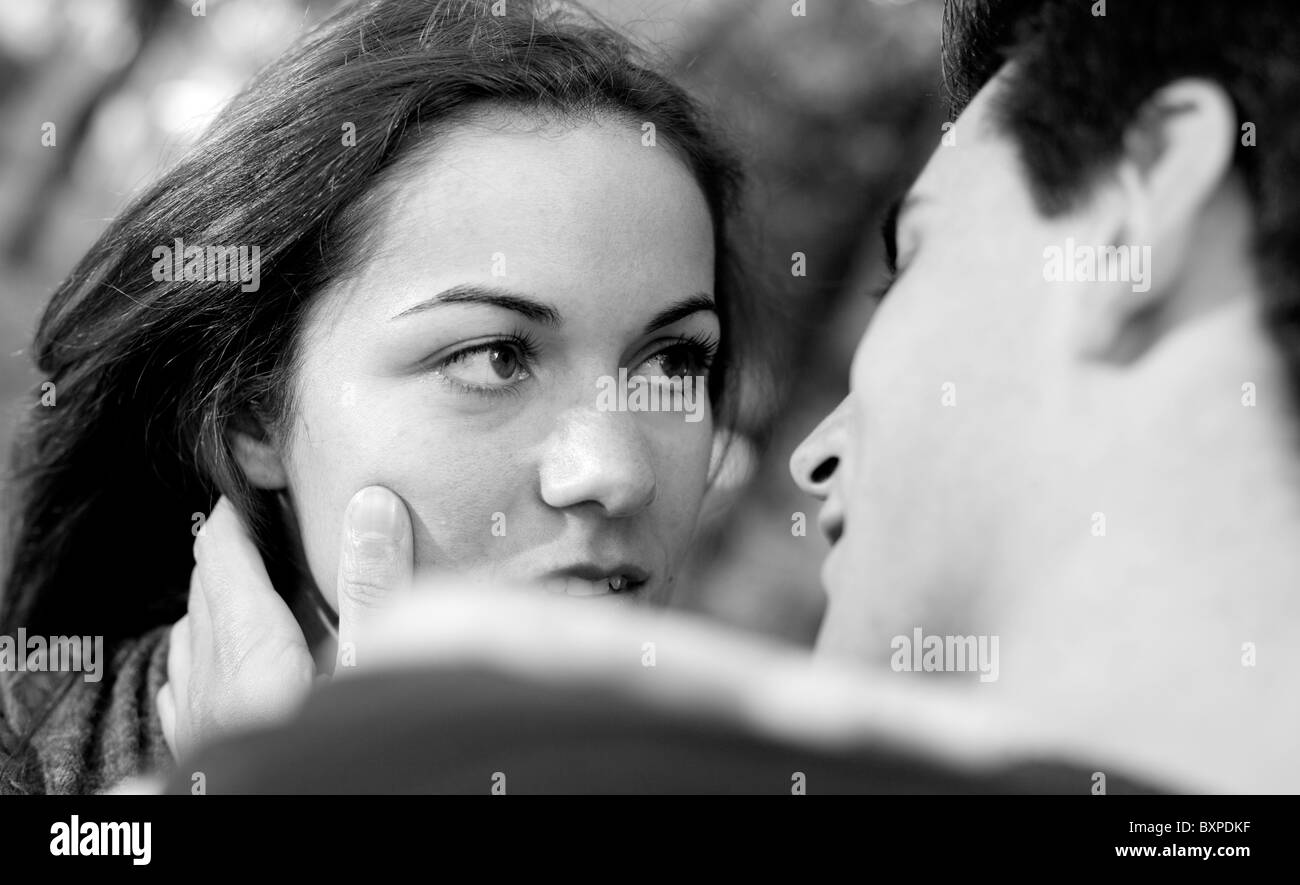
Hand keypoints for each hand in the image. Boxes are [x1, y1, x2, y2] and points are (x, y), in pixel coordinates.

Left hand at [157, 486, 412, 759]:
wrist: (290, 861)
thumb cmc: (329, 761)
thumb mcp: (373, 671)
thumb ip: (374, 590)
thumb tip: (373, 507)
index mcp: (249, 653)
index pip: (222, 553)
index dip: (238, 512)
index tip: (262, 484)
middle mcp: (208, 682)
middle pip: (204, 588)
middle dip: (233, 550)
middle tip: (270, 525)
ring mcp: (195, 721)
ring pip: (191, 635)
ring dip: (219, 603)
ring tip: (255, 587)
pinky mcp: (194, 752)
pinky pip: (184, 683)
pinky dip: (205, 653)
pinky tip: (227, 661)